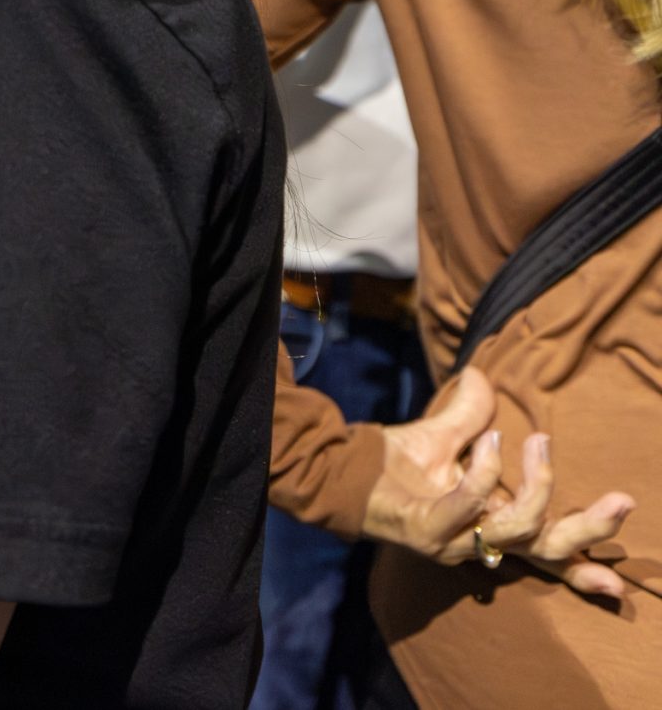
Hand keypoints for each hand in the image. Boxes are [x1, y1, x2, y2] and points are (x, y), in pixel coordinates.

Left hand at [360, 368, 634, 597]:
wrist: (340, 468)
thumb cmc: (394, 462)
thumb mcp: (443, 437)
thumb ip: (470, 415)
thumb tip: (481, 376)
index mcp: (490, 525)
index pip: (545, 554)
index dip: (583, 570)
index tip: (622, 587)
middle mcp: (477, 541)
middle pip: (547, 549)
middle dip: (588, 530)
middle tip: (620, 501)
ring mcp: (452, 540)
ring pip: (518, 529)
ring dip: (538, 484)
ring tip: (537, 442)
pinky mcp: (425, 529)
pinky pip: (467, 507)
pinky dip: (484, 473)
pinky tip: (489, 442)